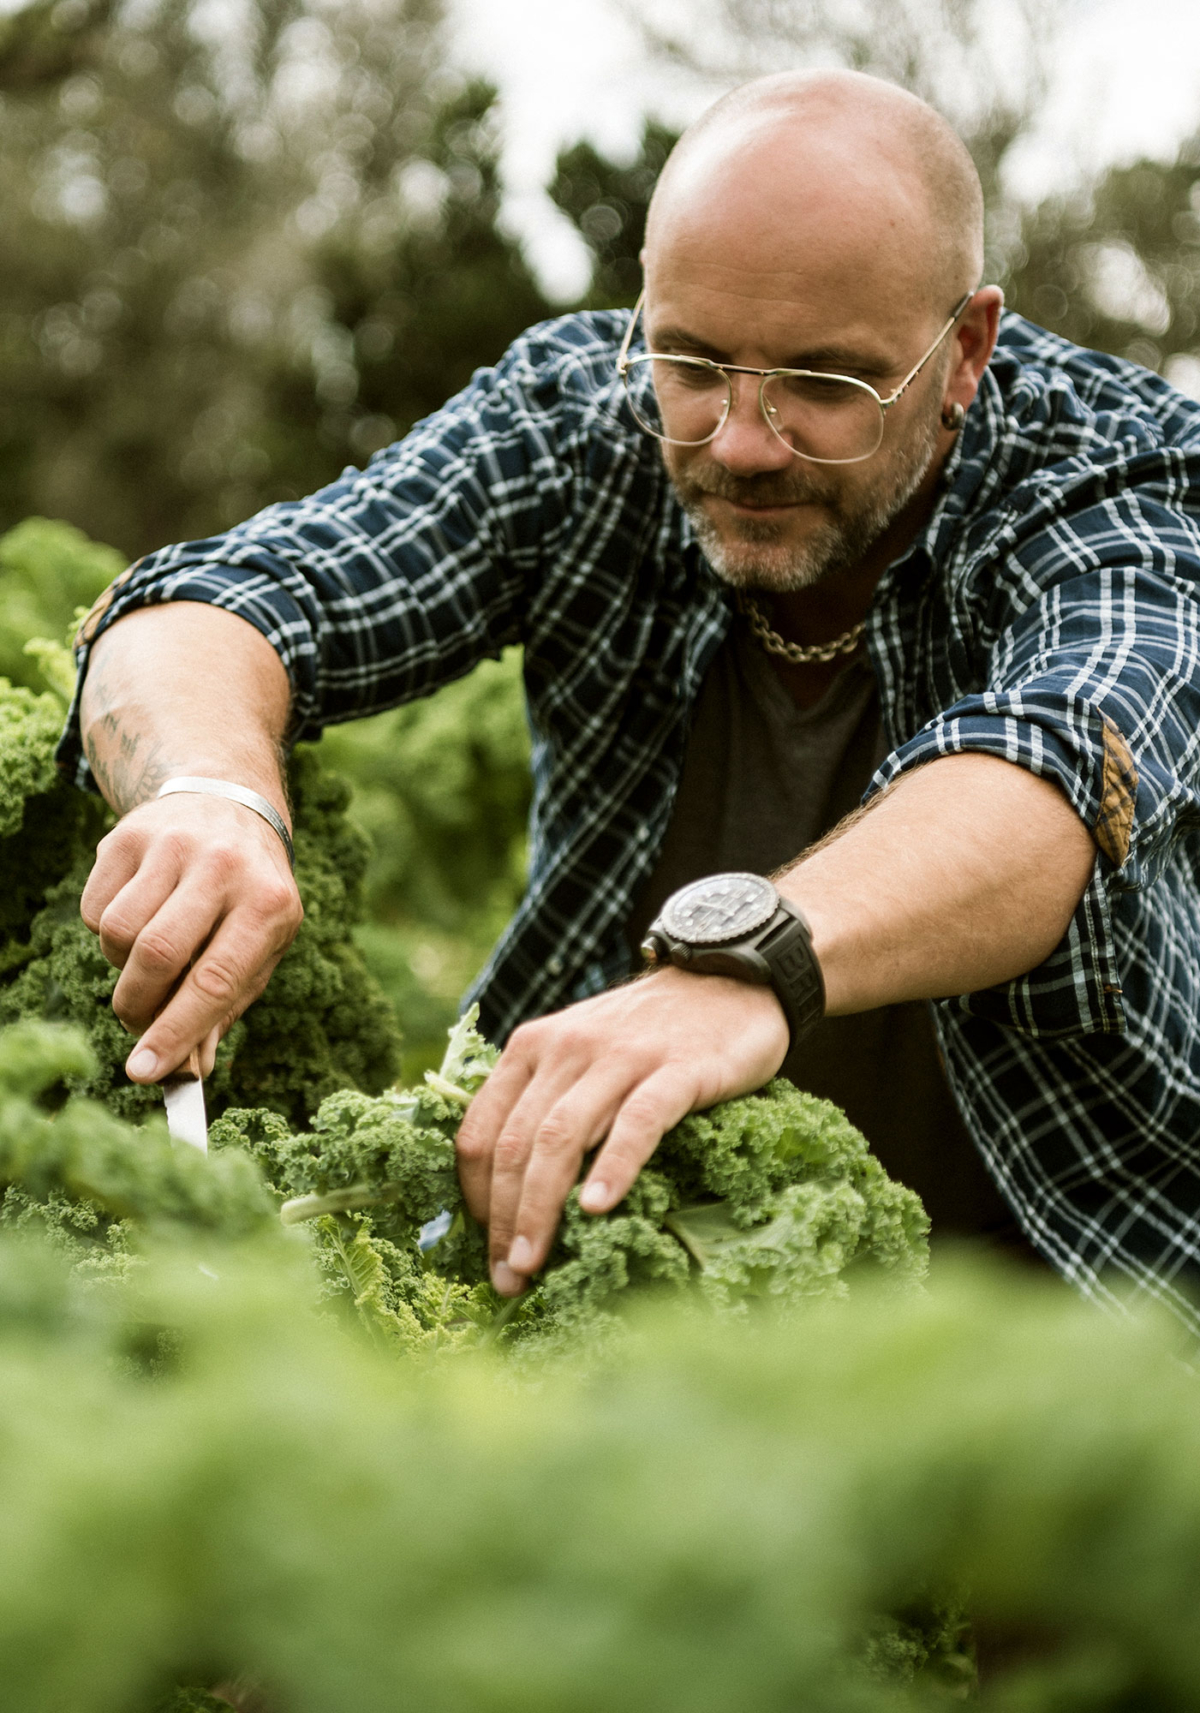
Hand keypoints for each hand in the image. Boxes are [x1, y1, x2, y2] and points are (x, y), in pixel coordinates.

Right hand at [80, 793, 302, 1081]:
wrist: (228, 804)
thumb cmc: (249, 896)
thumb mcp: (261, 946)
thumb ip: (227, 1006)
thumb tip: (190, 1069)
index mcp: (269, 903)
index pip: (215, 981)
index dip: (176, 1032)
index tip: (144, 1073)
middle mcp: (223, 867)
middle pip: (158, 956)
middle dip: (138, 1007)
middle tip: (137, 1025)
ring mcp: (173, 845)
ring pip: (117, 934)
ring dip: (122, 968)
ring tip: (149, 961)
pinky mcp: (127, 836)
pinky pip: (94, 909)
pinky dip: (104, 934)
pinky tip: (138, 918)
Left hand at [454, 967, 788, 1295]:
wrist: (731, 979)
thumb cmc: (652, 1034)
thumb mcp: (582, 1053)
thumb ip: (547, 1102)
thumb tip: (513, 1195)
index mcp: (532, 1048)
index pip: (480, 1132)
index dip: (474, 1199)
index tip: (486, 1249)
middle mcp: (566, 1047)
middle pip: (514, 1144)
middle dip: (502, 1220)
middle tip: (508, 1279)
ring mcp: (621, 1055)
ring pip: (560, 1138)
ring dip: (540, 1208)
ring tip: (534, 1263)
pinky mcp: (678, 1068)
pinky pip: (636, 1123)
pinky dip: (613, 1168)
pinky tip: (598, 1210)